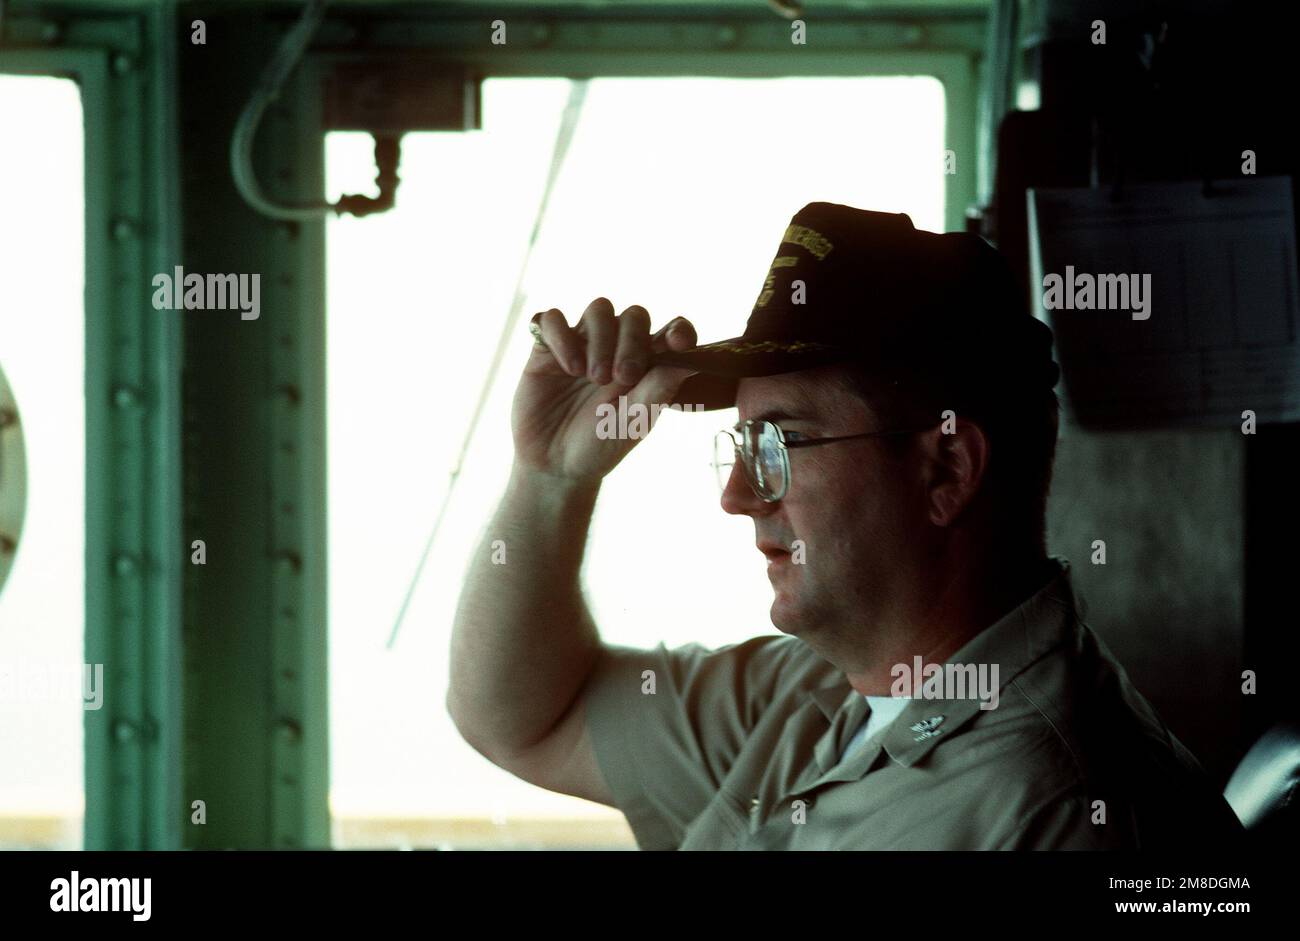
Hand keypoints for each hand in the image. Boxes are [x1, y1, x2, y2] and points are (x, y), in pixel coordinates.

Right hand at [511, 297, 698, 484]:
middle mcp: (616, 347)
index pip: (670, 332)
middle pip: (633, 316)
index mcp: (646, 364)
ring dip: (601, 339)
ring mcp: (582, 344)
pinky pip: (552, 319)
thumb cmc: (601, 444)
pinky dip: (563, 336)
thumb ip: (660, 387)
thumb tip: (693, 361)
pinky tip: (569, 368)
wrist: (556, 465)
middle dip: (632, 341)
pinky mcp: (546, 348)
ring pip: (598, 309)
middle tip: (624, 377)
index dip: (678, 330)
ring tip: (595, 377)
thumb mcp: (634, 420)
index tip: (679, 343)